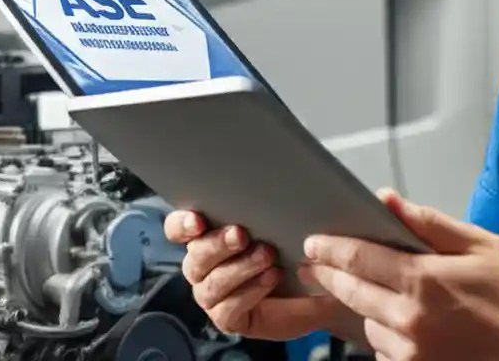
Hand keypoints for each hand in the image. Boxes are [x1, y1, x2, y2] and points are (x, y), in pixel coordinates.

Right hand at [163, 210, 354, 341]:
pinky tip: (270, 278)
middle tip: (241, 234)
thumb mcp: (281, 222)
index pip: (178, 229)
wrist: (320, 287)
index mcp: (207, 237)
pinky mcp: (228, 318)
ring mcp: (213, 294)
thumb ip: (265, 206)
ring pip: (211, 284)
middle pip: (195, 256)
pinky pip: (227, 309)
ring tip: (268, 256)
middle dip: (217, 244)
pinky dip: (249, 292)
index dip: (182, 225)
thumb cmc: (294, 248)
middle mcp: (203, 266)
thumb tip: (269, 180)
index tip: (199, 220)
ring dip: (238, 268)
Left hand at [303, 189, 498, 360]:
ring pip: (366, 322)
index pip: (359, 258)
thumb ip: (429, 222)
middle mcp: (409, 319)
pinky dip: (387, 336)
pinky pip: (382, 350)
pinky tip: (409, 327)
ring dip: (367, 308)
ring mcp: (408, 351)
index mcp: (422, 281)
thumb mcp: (476, 247)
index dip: (330, 248)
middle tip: (315, 264)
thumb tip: (388, 199)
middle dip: (329, 274)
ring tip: (390, 298)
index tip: (313, 242)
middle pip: (350, 291)